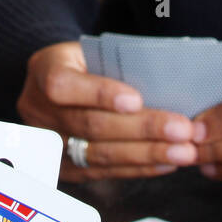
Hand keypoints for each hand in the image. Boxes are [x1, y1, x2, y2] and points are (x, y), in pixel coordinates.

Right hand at [16, 41, 203, 182]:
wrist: (57, 81)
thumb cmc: (86, 62)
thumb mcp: (93, 49)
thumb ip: (119, 64)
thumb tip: (171, 82)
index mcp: (44, 70)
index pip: (63, 85)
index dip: (99, 94)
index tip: (136, 100)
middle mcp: (39, 110)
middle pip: (90, 124)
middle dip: (141, 129)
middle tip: (182, 129)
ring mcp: (49, 143)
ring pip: (99, 153)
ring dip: (146, 154)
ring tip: (182, 151)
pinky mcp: (64, 167)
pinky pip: (103, 171)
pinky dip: (138, 168)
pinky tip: (165, 164)